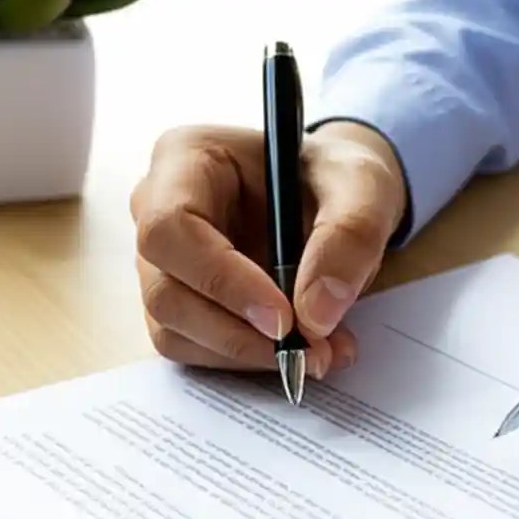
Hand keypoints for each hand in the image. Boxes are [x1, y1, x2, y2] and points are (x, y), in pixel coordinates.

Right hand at [129, 121, 405, 377]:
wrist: (334, 197)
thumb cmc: (335, 176)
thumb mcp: (363, 186)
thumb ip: (350, 236)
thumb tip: (315, 315)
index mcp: (184, 159)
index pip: (170, 229)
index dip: (221, 281)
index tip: (284, 318)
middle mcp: (155, 210)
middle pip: (165, 292)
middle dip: (237, 333)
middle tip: (309, 350)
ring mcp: (162, 263)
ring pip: (174, 331)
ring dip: (246, 354)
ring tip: (321, 350)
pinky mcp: (181, 303)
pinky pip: (194, 349)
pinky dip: (248, 360)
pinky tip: (303, 348)